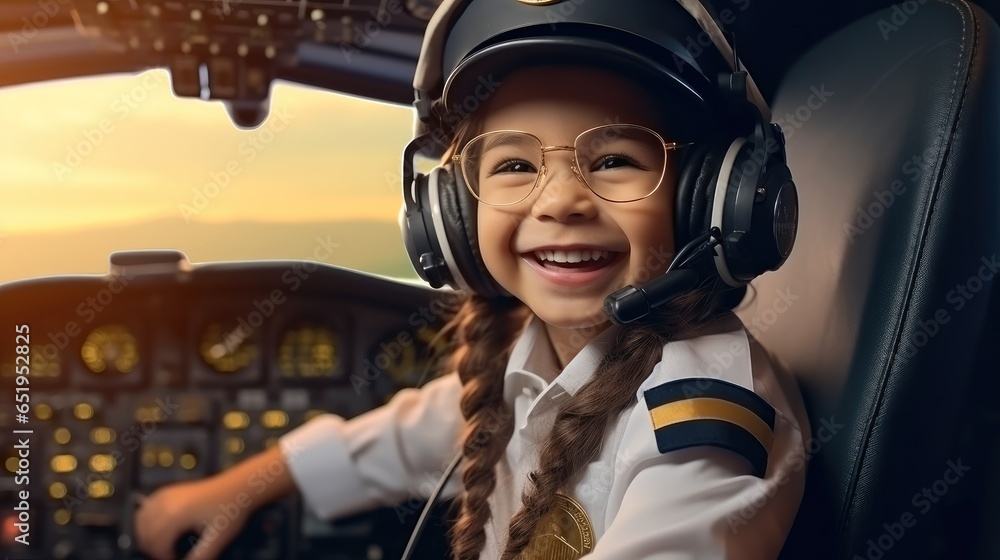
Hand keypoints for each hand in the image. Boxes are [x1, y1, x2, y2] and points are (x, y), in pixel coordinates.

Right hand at [133, 476, 250, 559]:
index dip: (165, 557)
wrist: (237, 487)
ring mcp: (163, 495)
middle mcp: (164, 503)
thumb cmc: (230, 511)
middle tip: (174, 554)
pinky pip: (144, 512)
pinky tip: (163, 532)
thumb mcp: (217, 540)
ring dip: (149, 538)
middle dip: (155, 550)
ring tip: (168, 545)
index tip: (178, 558)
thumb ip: (199, 558)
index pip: (156, 545)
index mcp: (175, 514)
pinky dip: (147, 525)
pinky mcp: (165, 492)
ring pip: (140, 524)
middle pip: (145, 536)